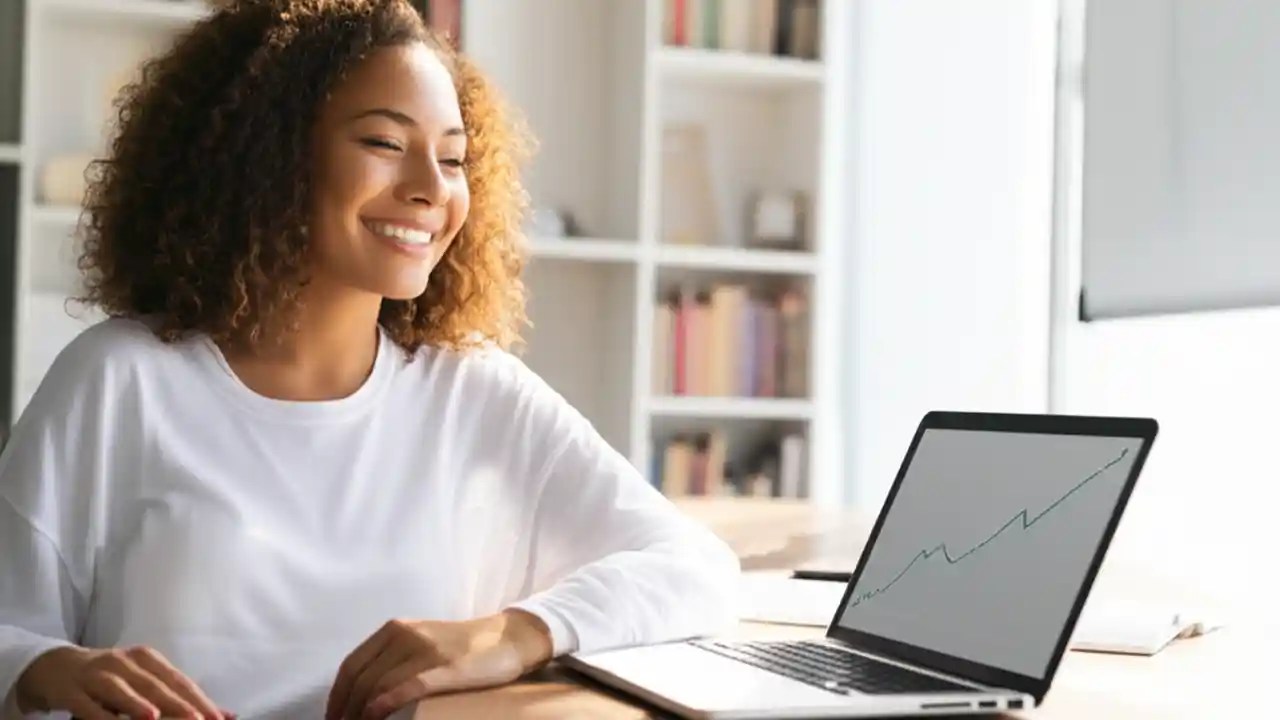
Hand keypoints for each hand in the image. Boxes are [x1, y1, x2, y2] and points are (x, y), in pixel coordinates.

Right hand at [15, 645, 232, 719]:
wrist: (58, 668)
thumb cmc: (112, 679)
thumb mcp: (145, 682)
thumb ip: (180, 698)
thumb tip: (227, 715)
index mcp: (147, 659)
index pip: (179, 680)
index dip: (199, 699)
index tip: (219, 718)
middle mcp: (124, 662)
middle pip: (154, 685)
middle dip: (177, 704)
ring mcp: (96, 674)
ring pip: (120, 690)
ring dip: (137, 704)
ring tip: (154, 717)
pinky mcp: (72, 690)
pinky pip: (87, 705)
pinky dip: (101, 716)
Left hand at [325, 609, 554, 719]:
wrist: (507, 638)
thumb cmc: (462, 646)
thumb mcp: (420, 642)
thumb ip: (394, 657)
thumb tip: (362, 692)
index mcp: (395, 629)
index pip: (351, 665)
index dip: (336, 697)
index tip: (332, 718)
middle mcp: (405, 636)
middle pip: (360, 679)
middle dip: (344, 710)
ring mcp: (425, 651)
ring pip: (378, 686)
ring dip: (360, 715)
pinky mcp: (446, 669)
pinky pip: (406, 687)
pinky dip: (384, 704)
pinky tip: (373, 717)